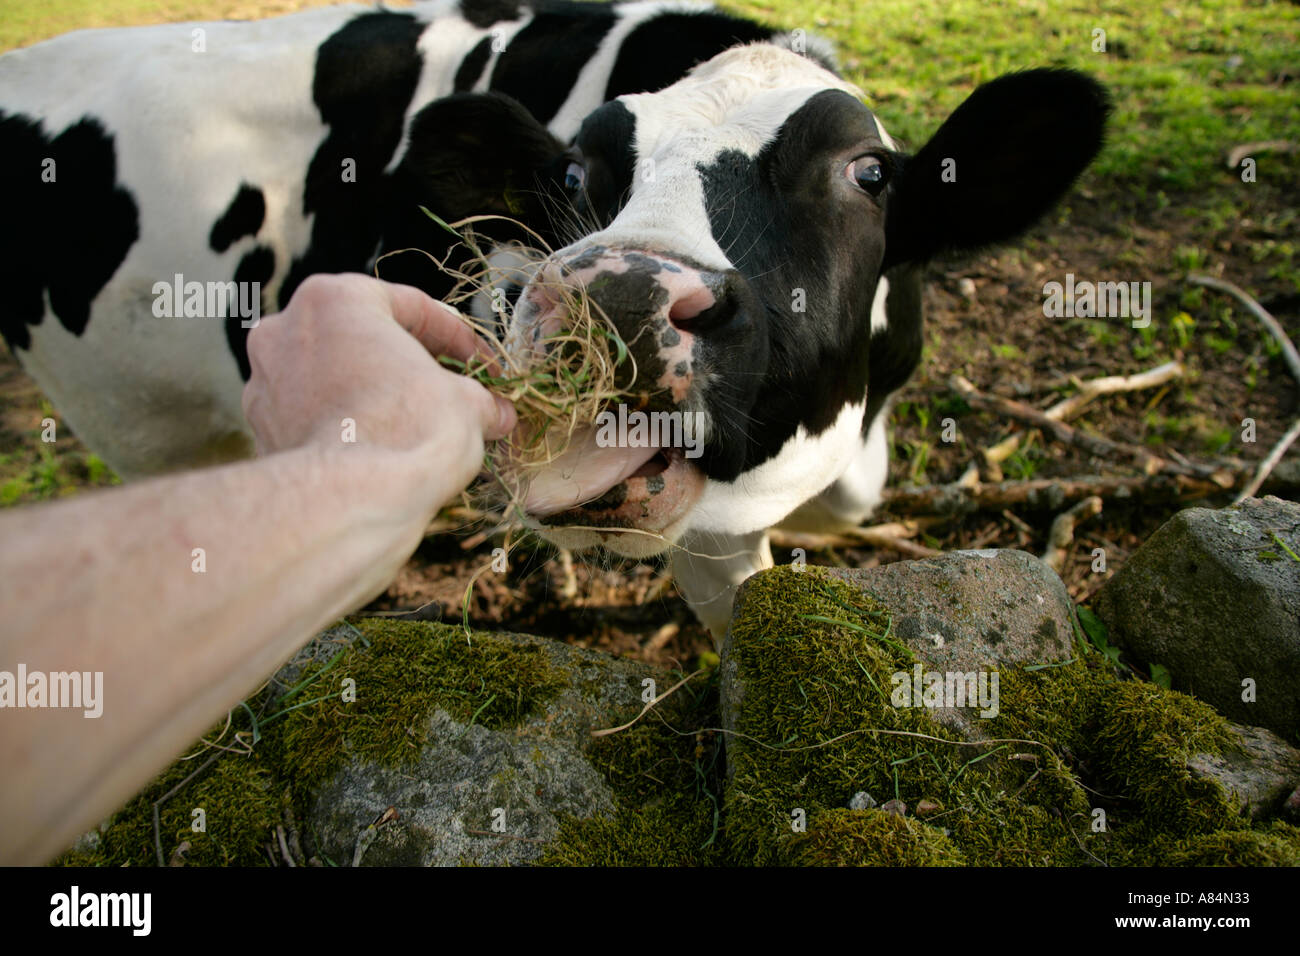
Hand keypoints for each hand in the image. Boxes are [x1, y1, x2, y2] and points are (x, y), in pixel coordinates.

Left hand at [242, 274, 515, 502]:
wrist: (351, 502)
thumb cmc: (409, 432)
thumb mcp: (466, 405)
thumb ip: (480, 400)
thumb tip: (497, 415)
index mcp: (334, 299)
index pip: (410, 306)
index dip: (458, 339)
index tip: (484, 368)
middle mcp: (285, 330)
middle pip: (363, 340)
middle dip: (408, 367)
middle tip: (450, 394)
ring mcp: (265, 384)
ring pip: (334, 381)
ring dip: (375, 399)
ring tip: (417, 431)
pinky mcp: (260, 434)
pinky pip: (315, 421)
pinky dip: (347, 431)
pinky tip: (382, 456)